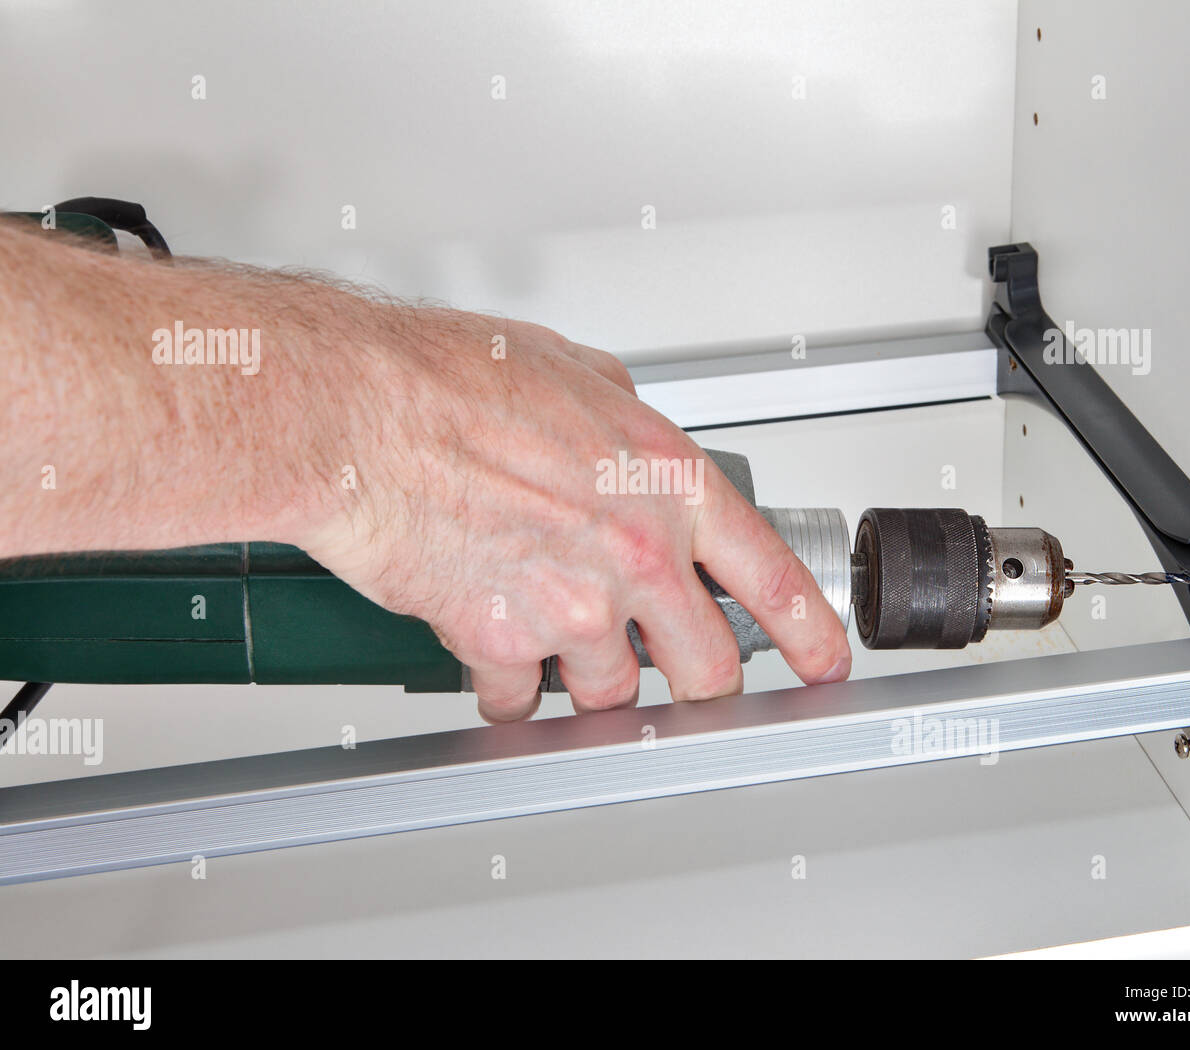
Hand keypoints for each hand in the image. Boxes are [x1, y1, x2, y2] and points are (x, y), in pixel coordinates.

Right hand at [295, 311, 851, 720]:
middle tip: (670, 668)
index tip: (823, 659)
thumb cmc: (445, 380)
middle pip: (705, 668)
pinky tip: (488, 639)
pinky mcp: (504, 642)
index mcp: (667, 479)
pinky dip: (508, 686)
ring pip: (611, 694)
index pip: (770, 576)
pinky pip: (521, 699)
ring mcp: (573, 605)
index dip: (809, 632)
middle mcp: (635, 551)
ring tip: (547, 627)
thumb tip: (630, 433)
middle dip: (692, 678)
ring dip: (586, 677)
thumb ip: (622, 416)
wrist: (357, 415)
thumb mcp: (570, 371)